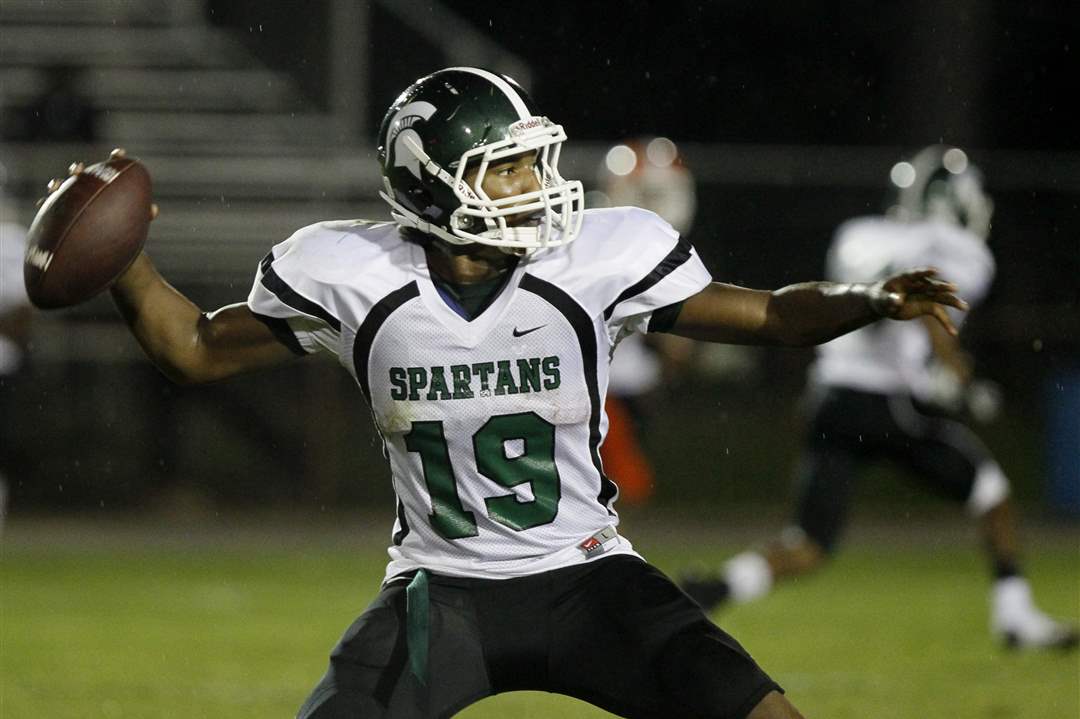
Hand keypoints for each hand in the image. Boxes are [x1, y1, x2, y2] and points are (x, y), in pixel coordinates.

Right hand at [36, 147, 158, 220]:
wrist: (105, 246)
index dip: (115, 159)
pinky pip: (51, 208)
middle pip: (81, 176)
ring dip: (58, 185)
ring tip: (56, 185)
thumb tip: (154, 210)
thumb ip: (143, 215)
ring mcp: (73, 200)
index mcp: (108, 188)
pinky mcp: (61, 213)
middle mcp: (88, 190)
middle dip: (78, 170)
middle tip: (78, 170)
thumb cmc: (122, 231)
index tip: (119, 153)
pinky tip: (44, 204)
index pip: (111, 170)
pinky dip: (47, 204)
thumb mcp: (134, 224)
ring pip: (62, 189)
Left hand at [872, 268, 968, 335]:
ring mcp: (925, 295)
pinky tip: (953, 333)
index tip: (935, 271)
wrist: (884, 302)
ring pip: (941, 298)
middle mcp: (919, 285)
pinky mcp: (927, 306)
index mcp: (906, 278)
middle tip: (954, 288)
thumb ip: (889, 299)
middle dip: (943, 287)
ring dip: (952, 302)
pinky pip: (939, 314)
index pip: (916, 273)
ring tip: (964, 307)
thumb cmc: (880, 297)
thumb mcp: (881, 299)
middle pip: (933, 285)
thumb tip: (898, 301)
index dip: (925, 272)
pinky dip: (945, 323)